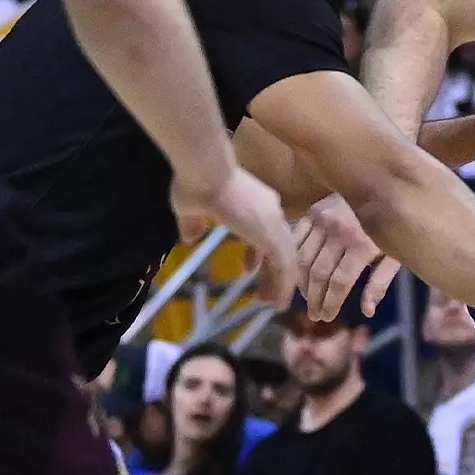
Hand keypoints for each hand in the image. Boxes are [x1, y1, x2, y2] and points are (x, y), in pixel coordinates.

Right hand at [170, 167, 297, 306]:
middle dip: (272, 273)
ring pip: (286, 259)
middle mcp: (271, 211)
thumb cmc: (196, 183)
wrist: (206, 169)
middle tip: (264, 294)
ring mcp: (275, 222)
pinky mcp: (273, 235)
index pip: (264, 233)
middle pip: (279, 248)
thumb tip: (189, 238)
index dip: (257, 254)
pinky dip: (284, 284)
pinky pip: (285, 266)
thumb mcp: (190, 208)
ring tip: (271, 304)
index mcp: (257, 203)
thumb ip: (192, 223)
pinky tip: (277, 302)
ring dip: (280, 283)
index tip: (249, 269)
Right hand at [294, 194, 402, 320]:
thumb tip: (367, 312)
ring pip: (302, 259)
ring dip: (301, 283)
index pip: (339, 282)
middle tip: (315, 314)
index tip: (327, 317)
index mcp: (363, 244)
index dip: (331, 303)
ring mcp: (323, 219)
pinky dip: (293, 259)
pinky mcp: (312, 210)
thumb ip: (380, 282)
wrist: (387, 184)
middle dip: (315, 299)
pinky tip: (297, 274)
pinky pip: (295, 240)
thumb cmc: (394, 224)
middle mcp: (339, 231)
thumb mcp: (395, 253)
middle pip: (318, 274)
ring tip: (307, 299)